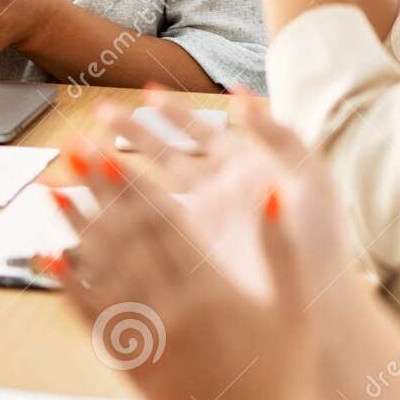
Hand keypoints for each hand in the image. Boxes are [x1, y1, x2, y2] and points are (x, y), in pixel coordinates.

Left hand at [53, 144, 314, 399]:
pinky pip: (91, 317)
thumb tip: (268, 191)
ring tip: (51, 192)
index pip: (164, 222)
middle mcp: (172, 308)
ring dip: (74, 229)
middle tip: (71, 153)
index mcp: (213, 289)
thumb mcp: (294, 307)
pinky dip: (68, 286)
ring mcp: (146, 336)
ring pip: (101, 271)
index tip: (108, 151)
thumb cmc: (281, 374)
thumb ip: (280, 248)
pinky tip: (49, 258)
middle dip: (97, 191)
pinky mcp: (129, 361)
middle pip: (126, 237)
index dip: (132, 184)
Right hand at [85, 90, 354, 296]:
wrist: (316, 306)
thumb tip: (243, 95)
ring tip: (79, 159)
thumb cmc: (320, 245)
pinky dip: (115, 218)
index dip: (174, 112)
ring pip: (148, 188)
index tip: (146, 92)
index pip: (201, 132)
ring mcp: (197, 226)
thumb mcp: (310, 180)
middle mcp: (214, 196)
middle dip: (132, 133)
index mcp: (242, 173)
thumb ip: (277, 135)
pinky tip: (90, 204)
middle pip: (164, 156)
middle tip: (99, 113)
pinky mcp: (183, 256)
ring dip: (113, 174)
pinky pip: (143, 231)